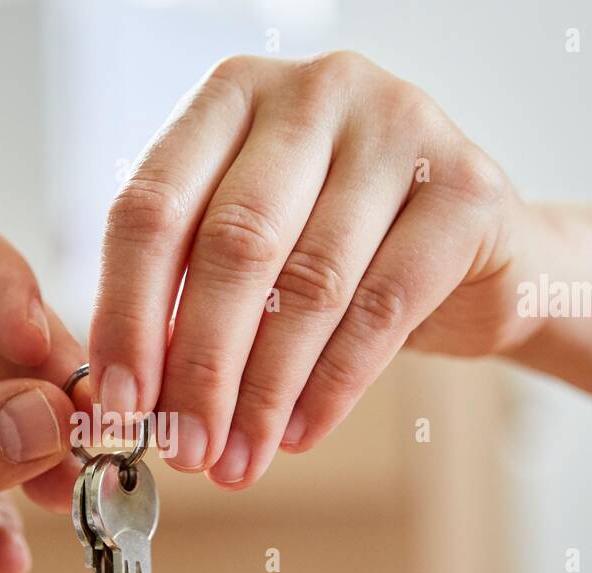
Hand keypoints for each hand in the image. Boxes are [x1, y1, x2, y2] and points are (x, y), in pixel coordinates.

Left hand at [90, 52, 536, 486]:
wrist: (474, 252)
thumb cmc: (338, 252)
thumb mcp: (250, 253)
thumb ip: (186, 300)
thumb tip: (131, 405)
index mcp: (232, 96)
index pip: (152, 207)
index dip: (126, 316)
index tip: (116, 407)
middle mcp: (312, 94)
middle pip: (233, 245)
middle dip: (200, 367)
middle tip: (183, 450)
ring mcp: (398, 127)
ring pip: (309, 284)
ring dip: (263, 393)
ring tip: (237, 459)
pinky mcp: (464, 188)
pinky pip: (383, 307)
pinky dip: (332, 386)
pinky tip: (298, 433)